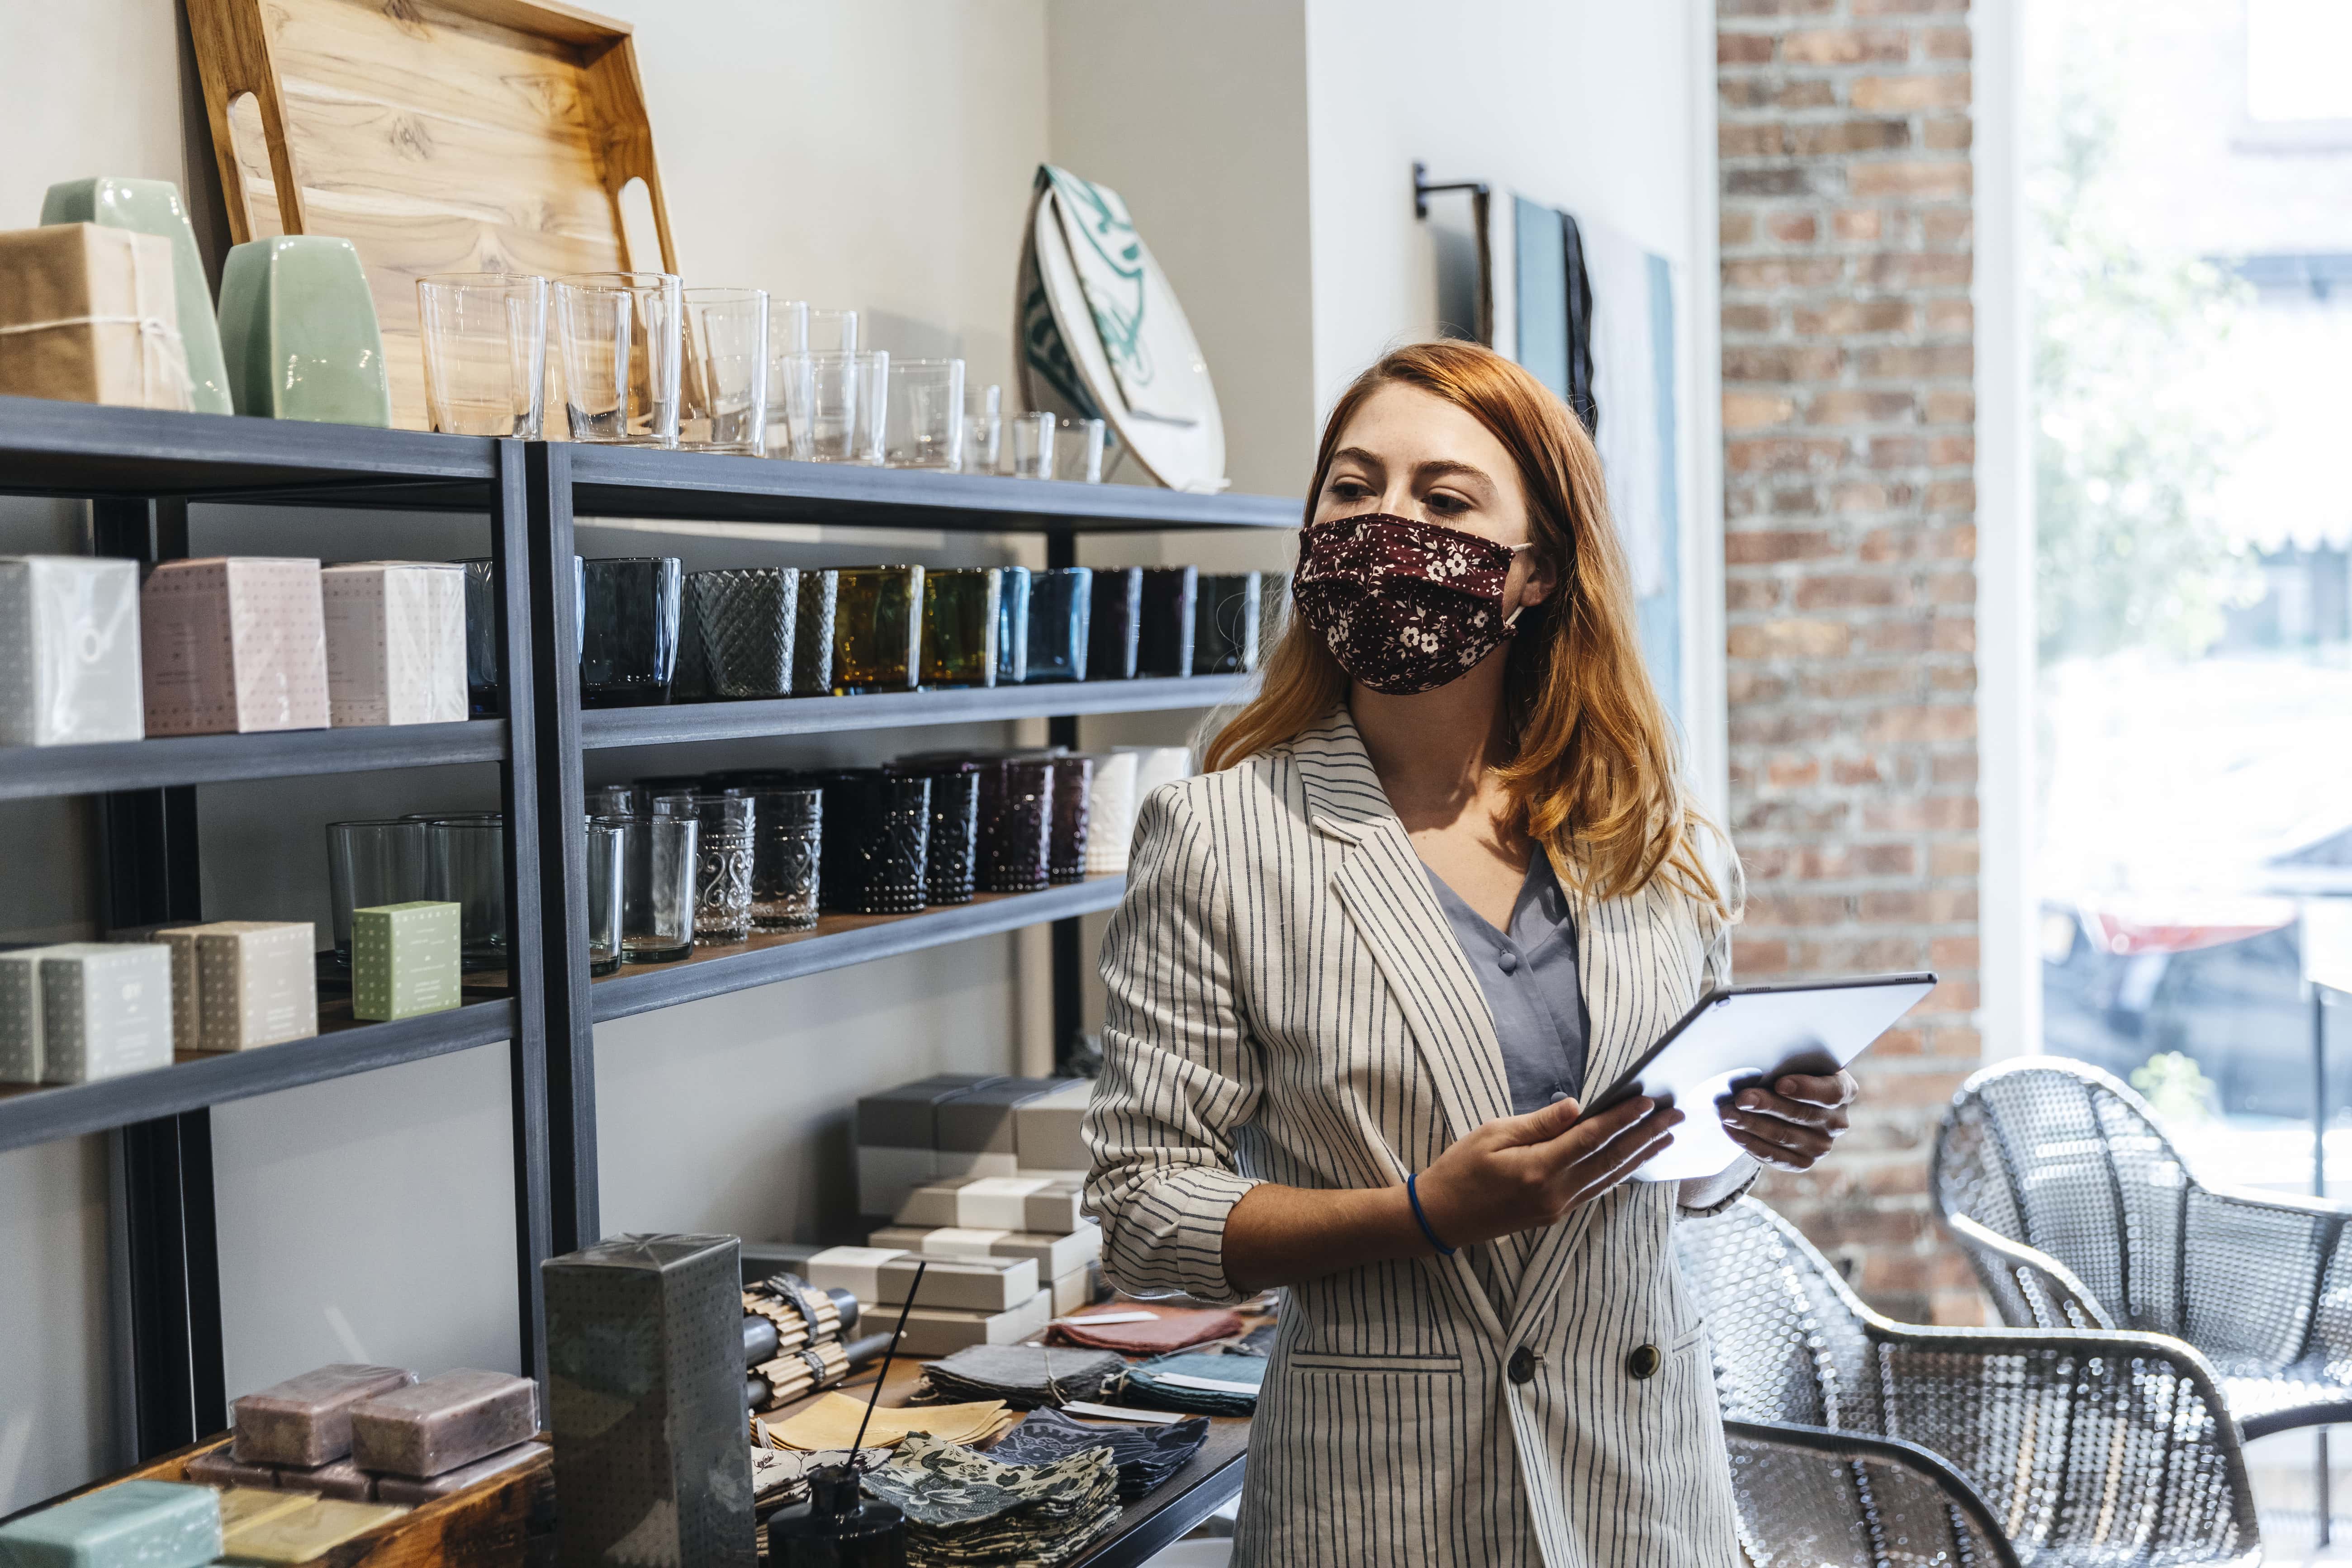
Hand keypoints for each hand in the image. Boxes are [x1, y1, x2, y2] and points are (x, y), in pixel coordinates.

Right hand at [1412, 1094, 1682, 1250]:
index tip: (1648, 1101)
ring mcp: (1558, 1207)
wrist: (1441, 1217)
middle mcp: (1555, 1193)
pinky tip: (1633, 1159)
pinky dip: (1619, 1171)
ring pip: (1609, 1177)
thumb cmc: (1459, 1169)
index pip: (1591, 1139)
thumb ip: (1538, 1123)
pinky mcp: (1555, 1213)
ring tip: (1666, 1135)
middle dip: (1646, 1135)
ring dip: (1640, 1155)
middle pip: (1610, 1159)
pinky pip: (1596, 1189)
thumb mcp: (1492, 1134)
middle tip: (1675, 1115)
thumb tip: (1577, 1107)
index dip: (1622, 1119)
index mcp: (1538, 1169)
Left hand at [1718, 1070, 1858, 1171]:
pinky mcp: (1803, 1162)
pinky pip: (1774, 1156)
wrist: (1791, 1102)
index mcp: (1844, 1091)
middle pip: (1801, 1115)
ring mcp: (1822, 1146)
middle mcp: (1837, 1121)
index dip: (1806, 1089)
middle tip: (1740, 1098)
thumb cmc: (1792, 1073)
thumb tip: (1756, 1064)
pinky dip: (1749, 1142)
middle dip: (1766, 1105)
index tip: (1780, 1084)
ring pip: (1783, 1136)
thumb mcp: (1797, 1063)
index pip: (1830, 1092)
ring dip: (1751, 1124)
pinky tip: (1732, 1129)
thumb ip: (1787, 1063)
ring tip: (1727, 1113)